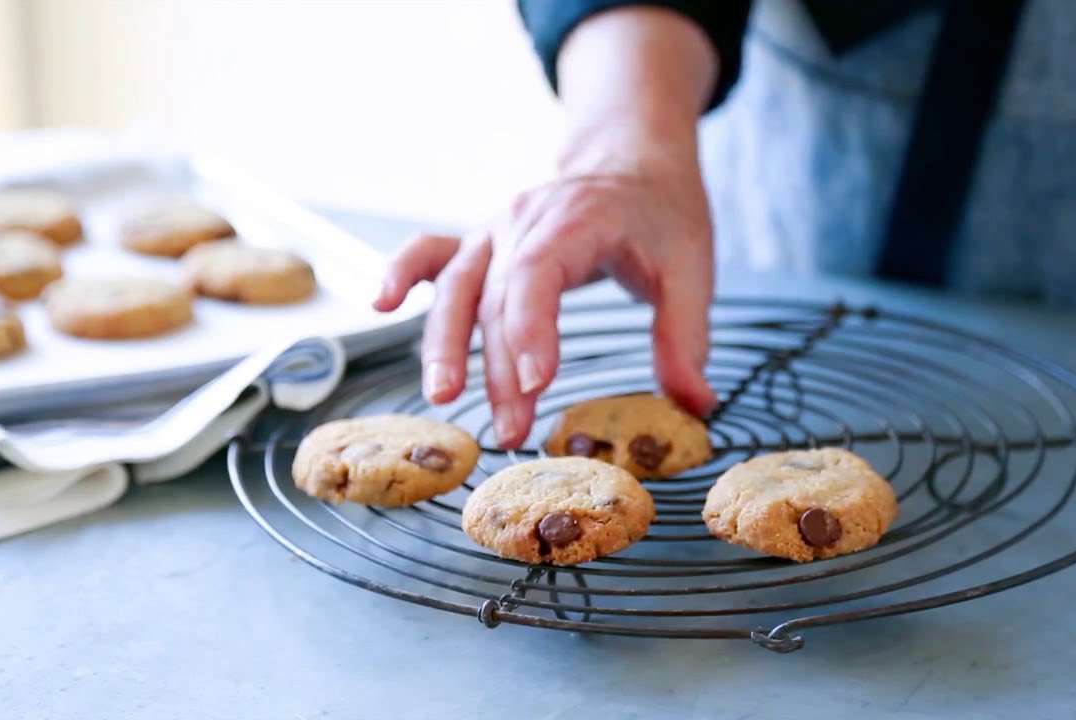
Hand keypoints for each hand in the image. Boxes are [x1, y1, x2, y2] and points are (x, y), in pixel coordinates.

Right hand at [374, 155, 716, 447]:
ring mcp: (494, 229)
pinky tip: (380, 304)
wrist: (630, 160)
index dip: (532, 328)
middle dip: (497, 367)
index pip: (539, 272)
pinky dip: (401, 274)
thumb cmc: (660, 214)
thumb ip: (685, 337)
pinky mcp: (479, 242)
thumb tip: (695, 405)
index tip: (536, 383)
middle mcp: (524, 219)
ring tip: (442, 396)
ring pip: (456, 284)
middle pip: (496, 296)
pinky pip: (430, 253)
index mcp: (577, 218)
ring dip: (444, 341)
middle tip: (511, 430)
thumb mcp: (693, 268)